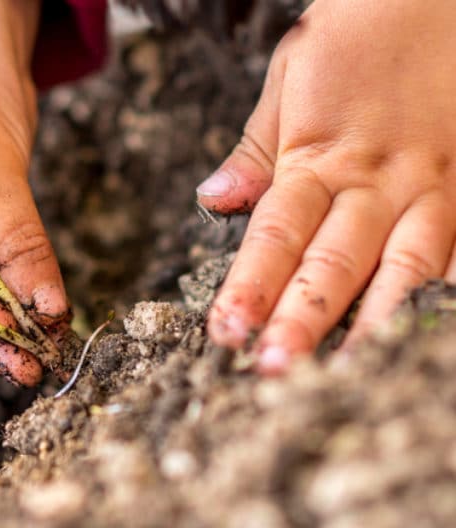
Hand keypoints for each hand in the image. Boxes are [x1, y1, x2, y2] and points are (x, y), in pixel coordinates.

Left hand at [198, 0, 455, 372]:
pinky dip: (448, 288)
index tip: (226, 333)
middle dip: (303, 319)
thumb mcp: (292, 77)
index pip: (277, 235)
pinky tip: (432, 333)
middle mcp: (378, 180)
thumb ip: (256, 149)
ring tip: (352, 373)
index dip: (251, 287)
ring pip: (407, 265)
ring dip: (377, 322)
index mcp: (321, 157)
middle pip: (335, 261)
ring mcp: (434, 187)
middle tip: (277, 370)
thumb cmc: (358, 31)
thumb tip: (214, 201)